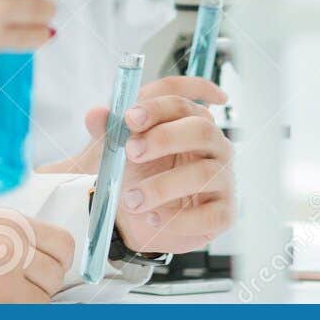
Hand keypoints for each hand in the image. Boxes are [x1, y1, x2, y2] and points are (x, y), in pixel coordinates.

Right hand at [0, 211, 75, 303]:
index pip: (64, 243)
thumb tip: (41, 250)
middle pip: (57, 272)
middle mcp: (13, 245)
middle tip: (29, 281)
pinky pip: (27, 311)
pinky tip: (1, 301)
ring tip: (12, 292)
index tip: (50, 262)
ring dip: (34, 297)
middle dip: (46, 280)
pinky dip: (19, 310)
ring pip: (45, 296)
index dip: (59, 257)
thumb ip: (14, 232)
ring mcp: (7, 275)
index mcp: (10, 221)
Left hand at [115, 85, 233, 253]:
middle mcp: (212, 144)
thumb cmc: (133, 174)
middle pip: (202, 129)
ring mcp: (222, 177)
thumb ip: (106, 130)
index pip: (182, 101)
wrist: (134, 219)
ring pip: (203, 173)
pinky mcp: (225, 211)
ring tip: (131, 199)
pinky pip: (210, 214)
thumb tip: (95, 113)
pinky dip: (177, 218)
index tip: (130, 117)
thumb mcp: (114, 151)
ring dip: (162, 186)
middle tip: (131, 152)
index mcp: (187, 120)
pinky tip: (153, 218)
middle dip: (165, 138)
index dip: (157, 107)